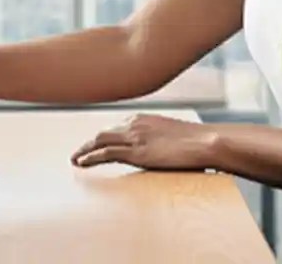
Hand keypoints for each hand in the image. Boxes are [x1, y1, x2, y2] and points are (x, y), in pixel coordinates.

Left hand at [71, 114, 217, 169]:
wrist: (206, 141)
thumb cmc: (198, 142)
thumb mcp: (176, 137)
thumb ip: (164, 141)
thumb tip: (167, 150)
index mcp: (144, 119)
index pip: (117, 128)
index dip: (104, 138)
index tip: (96, 144)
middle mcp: (135, 124)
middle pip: (104, 132)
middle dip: (89, 143)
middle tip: (79, 152)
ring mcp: (135, 137)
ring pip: (100, 141)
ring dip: (84, 150)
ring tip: (75, 159)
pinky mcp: (136, 153)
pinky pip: (106, 154)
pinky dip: (91, 157)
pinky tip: (81, 163)